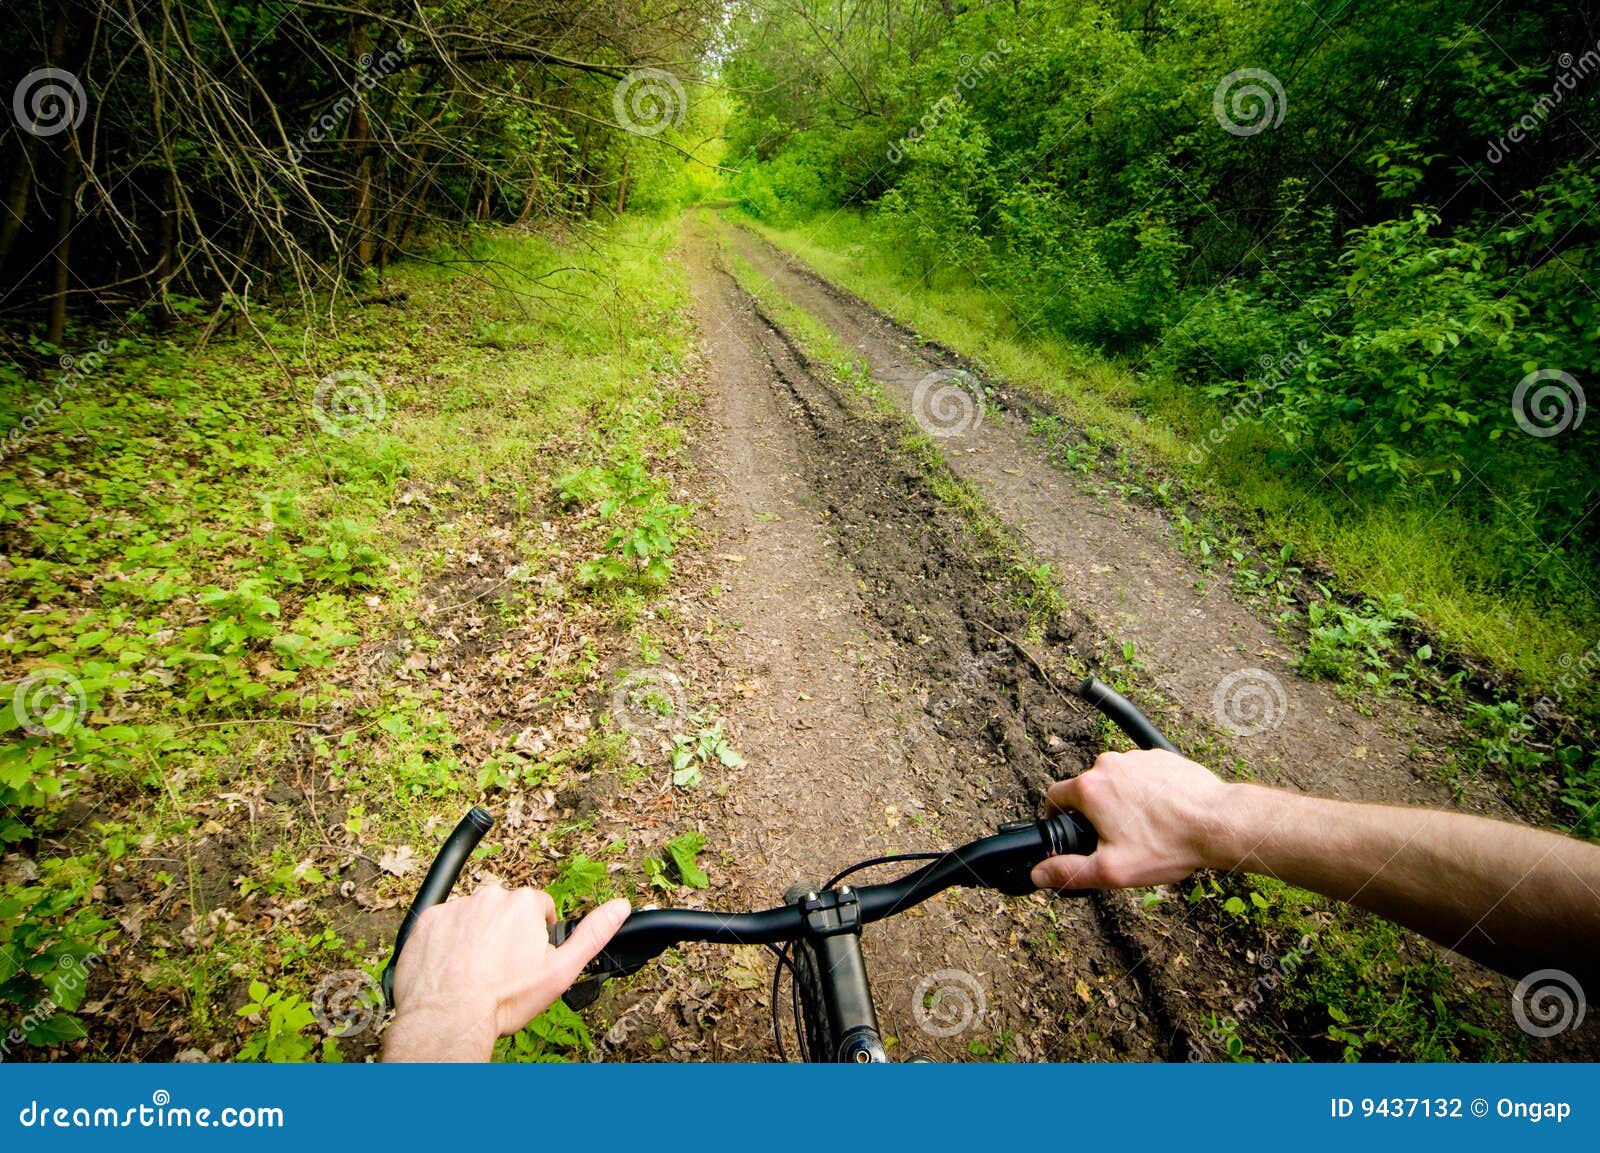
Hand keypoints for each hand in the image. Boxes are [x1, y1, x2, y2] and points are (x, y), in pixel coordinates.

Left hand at [382, 885, 629, 1061]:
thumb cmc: (505, 999)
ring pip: (473, 919)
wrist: (449, 1018)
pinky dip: (448, 943)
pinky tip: (452, 969)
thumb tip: (621, 906)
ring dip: (476, 937)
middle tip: (502, 970)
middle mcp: (488, 896)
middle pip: (504, 911)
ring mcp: (454, 907)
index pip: (538, 909)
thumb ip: (592, 934)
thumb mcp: (560, 971)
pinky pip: (443, 926)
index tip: (527, 962)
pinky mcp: (426, 922)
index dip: (537, 937)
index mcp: (522, 903)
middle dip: (505, 934)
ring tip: (475, 973)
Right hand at [1031, 749, 1233, 889]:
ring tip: (1147, 828)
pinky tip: (1164, 814)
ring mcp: (1137, 758)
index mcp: (1090, 788)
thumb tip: (1038, 873)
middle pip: (1089, 789)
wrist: (1219, 822)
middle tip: (1118, 839)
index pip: (1055, 796)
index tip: (1071, 832)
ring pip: (1117, 781)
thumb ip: (1070, 872)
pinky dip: (1147, 792)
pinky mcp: (1161, 757)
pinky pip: (1142, 775)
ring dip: (1123, 801)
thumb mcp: (1112, 870)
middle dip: (1096, 813)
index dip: (1058, 817)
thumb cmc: (1168, 845)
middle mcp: (1109, 765)